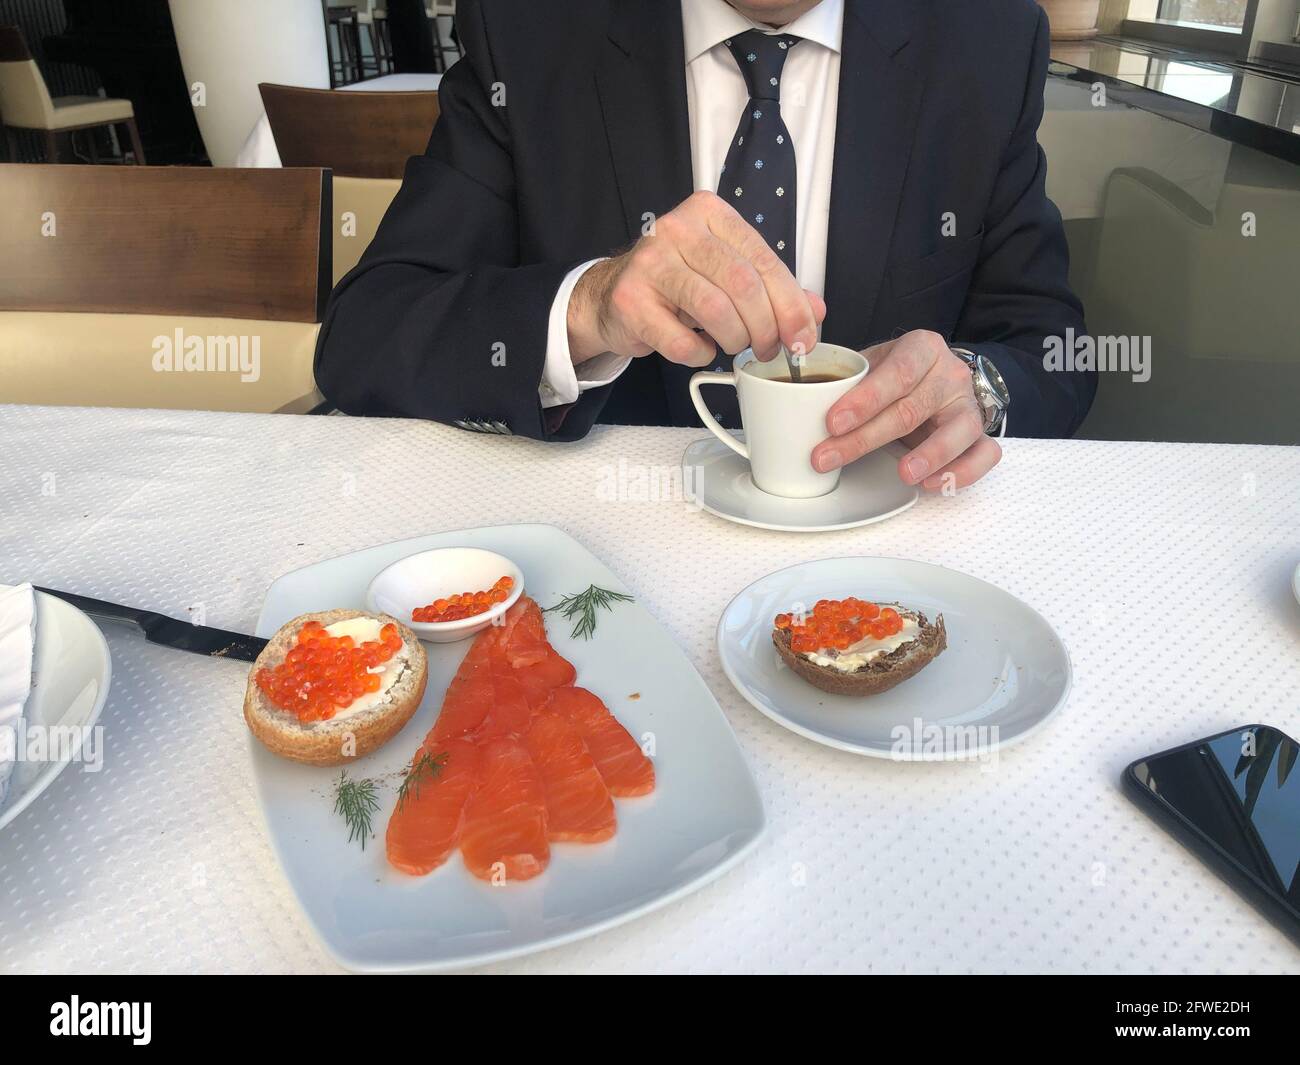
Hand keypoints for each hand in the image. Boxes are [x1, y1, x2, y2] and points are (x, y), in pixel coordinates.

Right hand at [567, 190, 824, 366]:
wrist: (611, 295)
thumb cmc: (678, 284)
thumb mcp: (726, 274)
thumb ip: (772, 287)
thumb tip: (815, 313)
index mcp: (709, 212)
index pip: (763, 259)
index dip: (791, 305)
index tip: (803, 338)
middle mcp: (677, 229)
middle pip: (743, 284)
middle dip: (766, 327)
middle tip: (768, 350)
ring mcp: (650, 262)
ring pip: (716, 311)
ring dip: (735, 341)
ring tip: (734, 347)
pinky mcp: (630, 300)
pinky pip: (682, 341)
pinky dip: (700, 354)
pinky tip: (699, 348)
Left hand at [811, 330, 1001, 490]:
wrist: (935, 377)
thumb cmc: (895, 375)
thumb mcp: (871, 365)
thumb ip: (843, 378)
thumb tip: (794, 400)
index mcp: (921, 348)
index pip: (895, 372)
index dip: (864, 399)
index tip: (832, 422)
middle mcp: (950, 373)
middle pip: (911, 409)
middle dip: (866, 437)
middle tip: (829, 457)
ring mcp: (969, 405)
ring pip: (958, 430)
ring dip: (930, 454)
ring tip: (904, 474)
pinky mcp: (981, 434)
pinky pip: (985, 454)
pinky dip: (962, 471)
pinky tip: (933, 484)